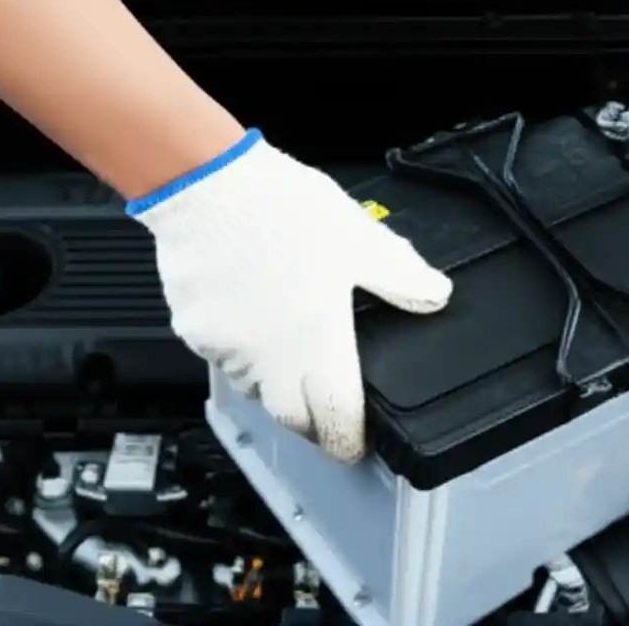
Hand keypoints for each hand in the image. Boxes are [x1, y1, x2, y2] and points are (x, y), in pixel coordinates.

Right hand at [132, 131, 452, 461]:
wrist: (208, 183)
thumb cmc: (280, 209)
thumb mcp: (359, 236)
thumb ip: (400, 274)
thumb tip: (435, 295)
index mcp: (317, 344)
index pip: (335, 421)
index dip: (347, 441)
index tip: (354, 445)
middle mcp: (270, 359)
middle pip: (290, 417)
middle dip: (311, 418)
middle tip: (323, 403)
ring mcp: (228, 348)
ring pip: (253, 388)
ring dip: (272, 382)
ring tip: (287, 345)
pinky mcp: (193, 330)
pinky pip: (220, 356)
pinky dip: (237, 349)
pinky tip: (248, 312)